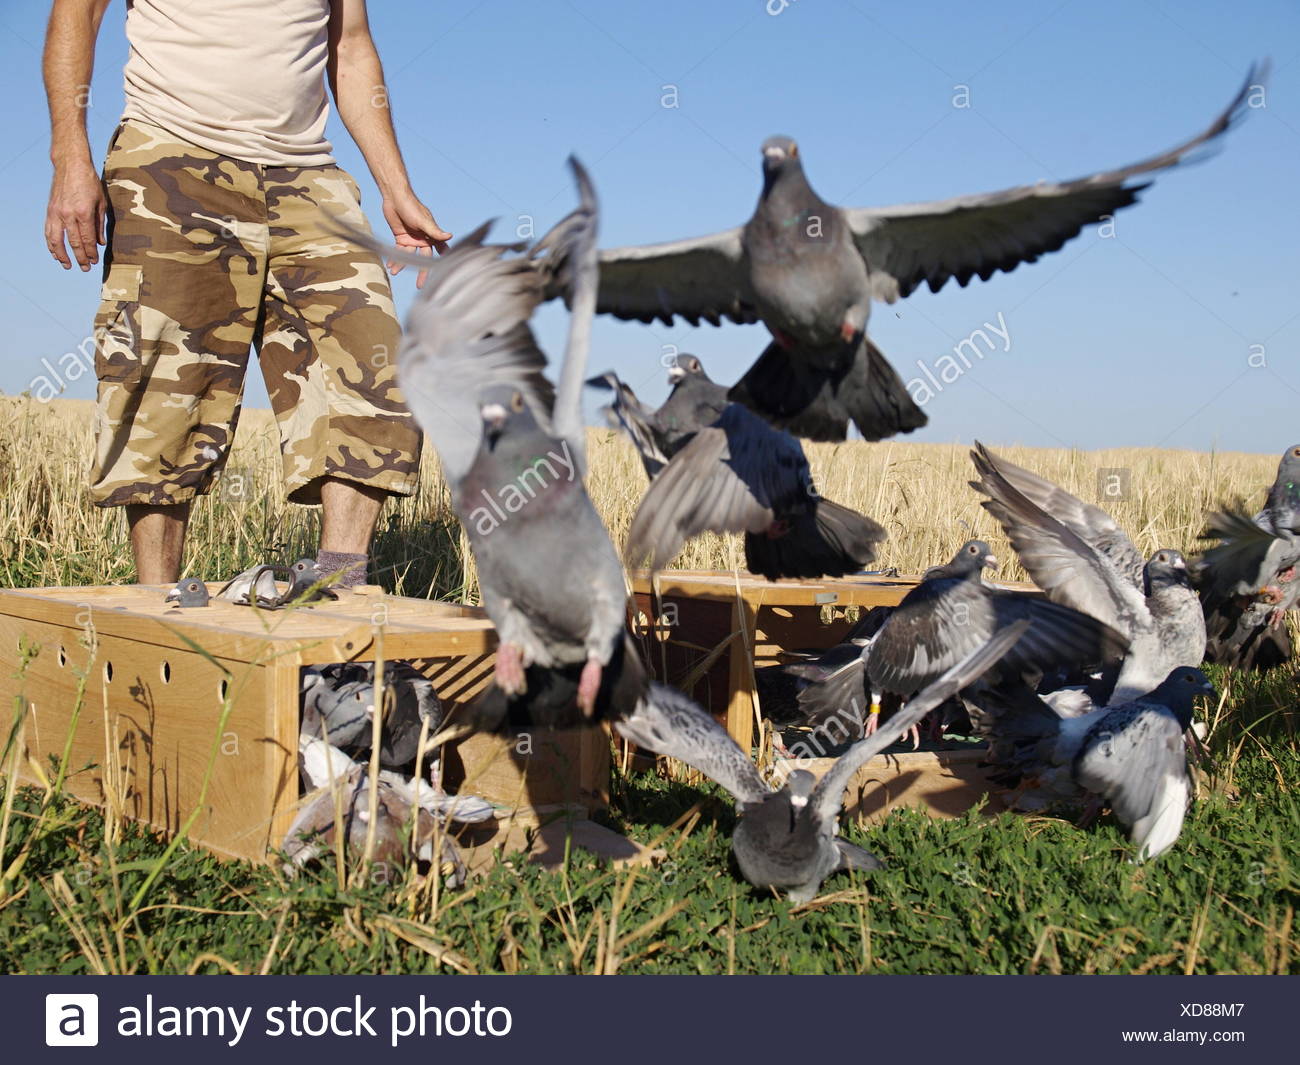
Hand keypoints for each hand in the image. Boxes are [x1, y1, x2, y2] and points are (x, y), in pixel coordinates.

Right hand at [46, 156, 105, 270]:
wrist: (71, 165)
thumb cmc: (90, 182)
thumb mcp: (101, 203)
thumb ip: (100, 224)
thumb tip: (100, 243)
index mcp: (83, 213)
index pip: (87, 239)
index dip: (91, 253)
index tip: (94, 261)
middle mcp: (68, 214)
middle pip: (73, 243)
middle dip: (80, 257)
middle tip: (85, 268)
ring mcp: (57, 212)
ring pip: (57, 240)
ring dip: (62, 255)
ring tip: (67, 265)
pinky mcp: (50, 210)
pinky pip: (48, 231)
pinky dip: (51, 244)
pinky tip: (55, 252)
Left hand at [381, 190, 451, 287]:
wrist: (394, 196)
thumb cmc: (411, 205)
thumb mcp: (423, 220)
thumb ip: (435, 231)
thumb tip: (450, 236)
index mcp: (431, 234)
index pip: (440, 250)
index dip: (443, 261)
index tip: (445, 274)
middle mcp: (423, 239)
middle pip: (424, 258)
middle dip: (422, 271)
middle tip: (420, 285)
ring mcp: (412, 239)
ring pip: (408, 256)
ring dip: (402, 264)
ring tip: (395, 272)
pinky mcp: (401, 237)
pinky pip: (398, 251)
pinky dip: (394, 258)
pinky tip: (390, 265)